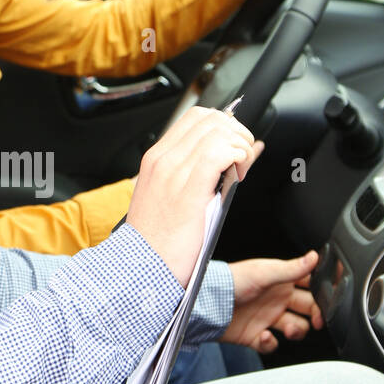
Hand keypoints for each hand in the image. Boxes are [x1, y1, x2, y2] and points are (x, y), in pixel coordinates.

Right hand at [127, 107, 256, 287]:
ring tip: (241, 169)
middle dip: (237, 132)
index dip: (224, 125)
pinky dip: (237, 156)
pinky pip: (220, 153)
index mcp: (156, 159)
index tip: (233, 146)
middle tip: (242, 158)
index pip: (195, 117)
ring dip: (240, 145)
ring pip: (218, 131)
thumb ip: (198, 173)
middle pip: (211, 119)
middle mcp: (163, 159)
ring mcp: (174, 172)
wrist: (141, 266)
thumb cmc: (157, 239)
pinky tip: (238, 173)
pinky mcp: (189, 190)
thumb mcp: (169, 197)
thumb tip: (236, 155)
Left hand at [223, 250, 322, 353]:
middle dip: (316, 315)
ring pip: (295, 328)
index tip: (331, 298)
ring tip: (288, 328)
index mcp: (280, 281)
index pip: (309, 285)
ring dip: (296, 331)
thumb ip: (291, 268)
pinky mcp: (254, 335)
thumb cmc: (230, 281)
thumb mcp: (263, 272)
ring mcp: (266, 317)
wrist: (205, 303)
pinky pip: (271, 344)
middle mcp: (276, 299)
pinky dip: (270, 344)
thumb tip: (314, 257)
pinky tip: (264, 337)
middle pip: (308, 308)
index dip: (322, 291)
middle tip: (317, 320)